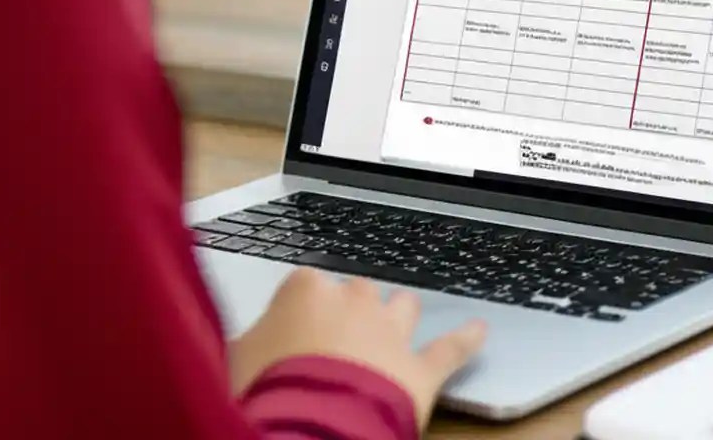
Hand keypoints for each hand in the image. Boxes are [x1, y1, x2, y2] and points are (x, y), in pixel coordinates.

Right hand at [228, 268, 487, 427]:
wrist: (306, 429)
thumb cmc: (264, 392)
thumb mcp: (232, 359)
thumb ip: (246, 341)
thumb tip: (239, 342)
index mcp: (304, 291)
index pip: (304, 287)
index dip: (298, 313)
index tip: (289, 333)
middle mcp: (353, 300)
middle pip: (356, 293)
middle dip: (348, 312)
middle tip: (332, 342)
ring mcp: (390, 332)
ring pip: (403, 307)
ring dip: (397, 316)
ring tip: (393, 327)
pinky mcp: (419, 369)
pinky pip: (451, 348)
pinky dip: (467, 339)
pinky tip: (480, 330)